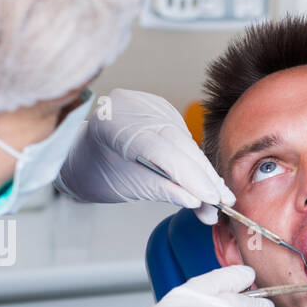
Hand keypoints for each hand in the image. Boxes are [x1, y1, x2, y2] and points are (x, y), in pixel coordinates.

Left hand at [55, 88, 234, 223]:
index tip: (210, 198)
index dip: (189, 175)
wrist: (83, 157)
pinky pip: (184, 137)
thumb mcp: (126, 187)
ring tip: (216, 200)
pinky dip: (195, 161)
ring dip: (203, 172)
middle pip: (178, 142)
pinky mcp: (160, 109)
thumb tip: (195, 201)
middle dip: (203, 175)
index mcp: (112, 123)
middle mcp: (131, 106)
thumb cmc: (95, 173)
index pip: (160, 148)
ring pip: (185, 141)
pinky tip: (206, 181)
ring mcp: (147, 104)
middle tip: (223, 202)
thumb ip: (162, 190)